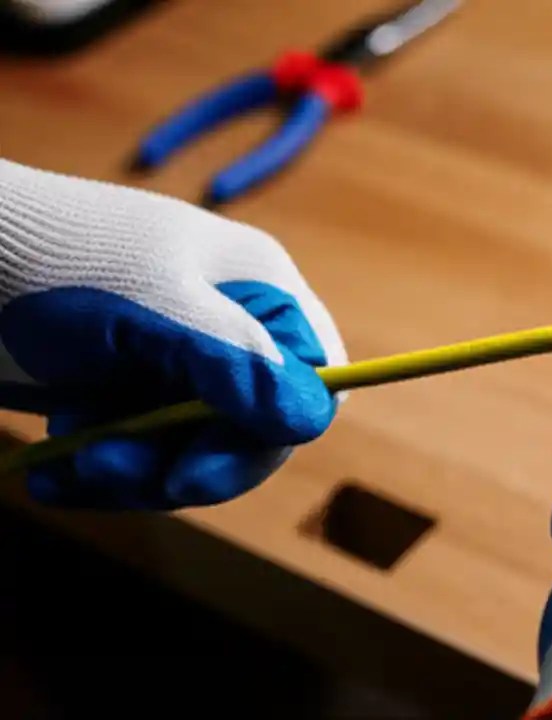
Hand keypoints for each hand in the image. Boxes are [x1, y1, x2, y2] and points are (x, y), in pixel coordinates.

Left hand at [0, 159, 345, 508]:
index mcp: (259, 289)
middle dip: (180, 462)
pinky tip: (54, 472)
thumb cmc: (52, 260)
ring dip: (130, 471)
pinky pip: (141, 454)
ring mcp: (176, 361)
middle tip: (109, 465)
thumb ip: (237, 361)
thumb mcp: (151, 309)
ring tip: (68, 455)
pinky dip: (98, 473)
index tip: (197, 470)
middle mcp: (229, 327)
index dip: (268, 436)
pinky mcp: (126, 389)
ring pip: (191, 452)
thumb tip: (314, 417)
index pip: (312, 382)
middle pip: (250, 431)